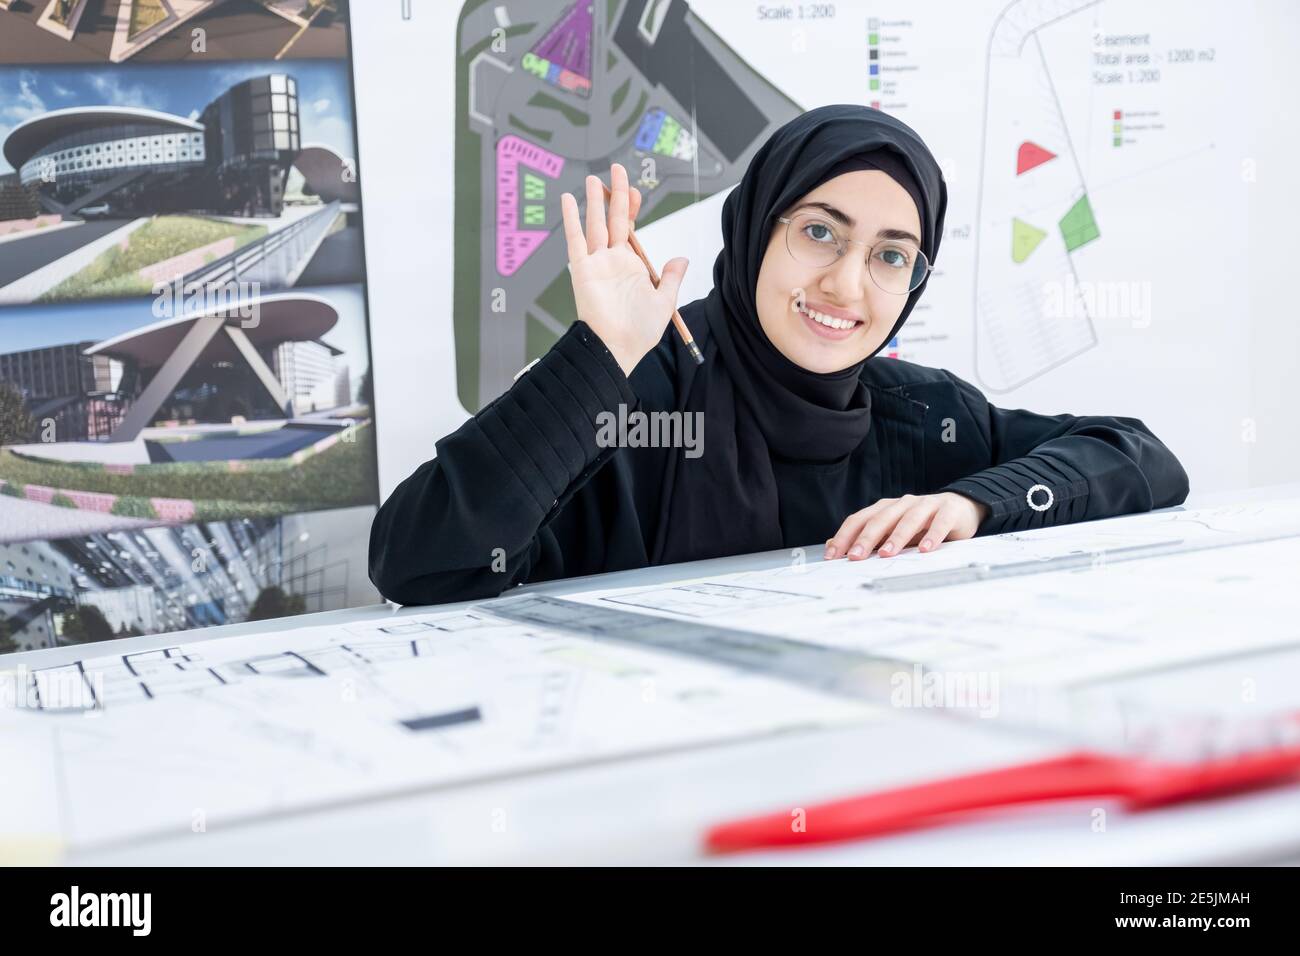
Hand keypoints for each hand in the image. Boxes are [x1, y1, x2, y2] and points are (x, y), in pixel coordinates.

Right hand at [560, 163, 688, 376]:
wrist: (617, 348)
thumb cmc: (639, 331)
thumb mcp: (665, 302)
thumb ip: (671, 278)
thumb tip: (681, 258)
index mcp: (630, 265)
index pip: (630, 229)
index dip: (632, 208)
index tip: (636, 191)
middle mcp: (612, 260)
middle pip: (614, 220)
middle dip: (616, 195)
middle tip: (616, 169)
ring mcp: (596, 263)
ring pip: (595, 224)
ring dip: (594, 201)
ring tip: (593, 179)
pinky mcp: (582, 269)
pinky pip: (575, 239)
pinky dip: (571, 219)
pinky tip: (567, 199)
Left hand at [824, 493, 990, 559]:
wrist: (960, 509)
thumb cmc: (922, 525)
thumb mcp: (893, 532)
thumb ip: (868, 539)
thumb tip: (833, 546)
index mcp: (886, 508)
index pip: (860, 520)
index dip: (845, 536)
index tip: (833, 555)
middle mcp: (903, 504)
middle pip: (881, 519)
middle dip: (866, 538)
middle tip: (855, 556)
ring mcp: (926, 505)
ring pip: (908, 519)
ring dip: (897, 537)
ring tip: (887, 554)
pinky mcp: (948, 510)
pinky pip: (939, 522)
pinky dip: (933, 535)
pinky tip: (926, 549)